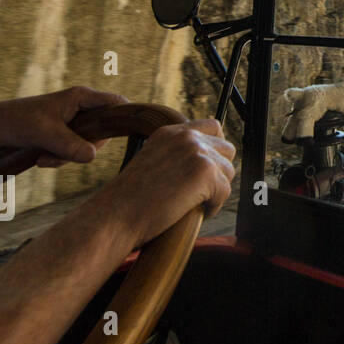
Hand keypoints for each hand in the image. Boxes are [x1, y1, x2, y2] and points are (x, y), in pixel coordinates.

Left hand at [0, 86, 128, 166]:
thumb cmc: (17, 122)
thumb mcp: (44, 135)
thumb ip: (70, 146)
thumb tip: (93, 157)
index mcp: (81, 97)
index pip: (116, 102)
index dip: (127, 116)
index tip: (131, 134)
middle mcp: (81, 106)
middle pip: (102, 131)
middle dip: (84, 148)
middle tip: (62, 157)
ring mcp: (73, 119)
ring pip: (86, 143)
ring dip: (67, 156)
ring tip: (44, 159)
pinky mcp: (64, 131)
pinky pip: (74, 148)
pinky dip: (60, 157)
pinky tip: (41, 159)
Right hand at [94, 119, 235, 247]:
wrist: (115, 216)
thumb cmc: (129, 200)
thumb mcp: (152, 162)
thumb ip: (177, 155)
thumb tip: (208, 162)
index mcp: (171, 132)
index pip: (213, 127)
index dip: (216, 149)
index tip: (210, 169)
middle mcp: (186, 136)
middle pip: (227, 149)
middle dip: (219, 172)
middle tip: (200, 192)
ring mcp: (197, 152)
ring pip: (228, 172)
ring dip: (216, 191)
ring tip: (191, 204)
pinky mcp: (205, 172)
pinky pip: (225, 192)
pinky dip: (212, 207)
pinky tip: (192, 212)